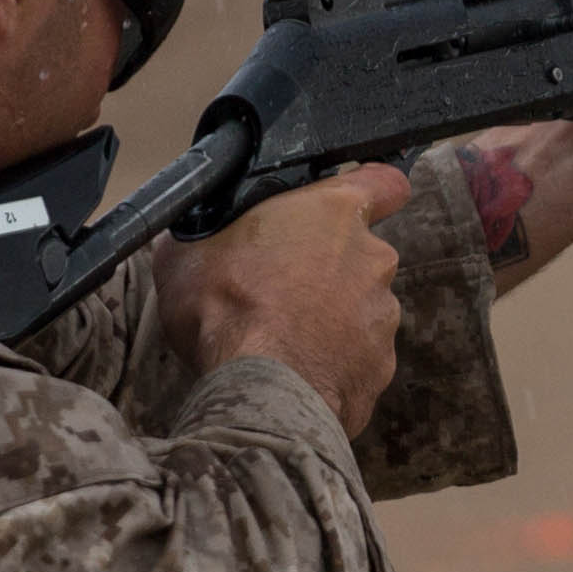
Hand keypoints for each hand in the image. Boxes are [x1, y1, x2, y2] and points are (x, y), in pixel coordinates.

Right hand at [156, 163, 412, 433]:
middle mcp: (372, 259)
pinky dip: (332, 361)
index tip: (351, 206)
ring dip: (330, 317)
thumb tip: (190, 237)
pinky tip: (296, 370)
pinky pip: (357, 357)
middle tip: (280, 287)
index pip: (385, 183)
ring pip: (360, 308)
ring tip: (283, 336)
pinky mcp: (379, 366)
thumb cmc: (226, 307)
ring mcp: (382, 316)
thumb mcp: (187, 251)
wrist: (258, 389)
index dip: (374, 191)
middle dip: (328, 268)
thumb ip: (207, 231)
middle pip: (360, 254)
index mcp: (336, 213)